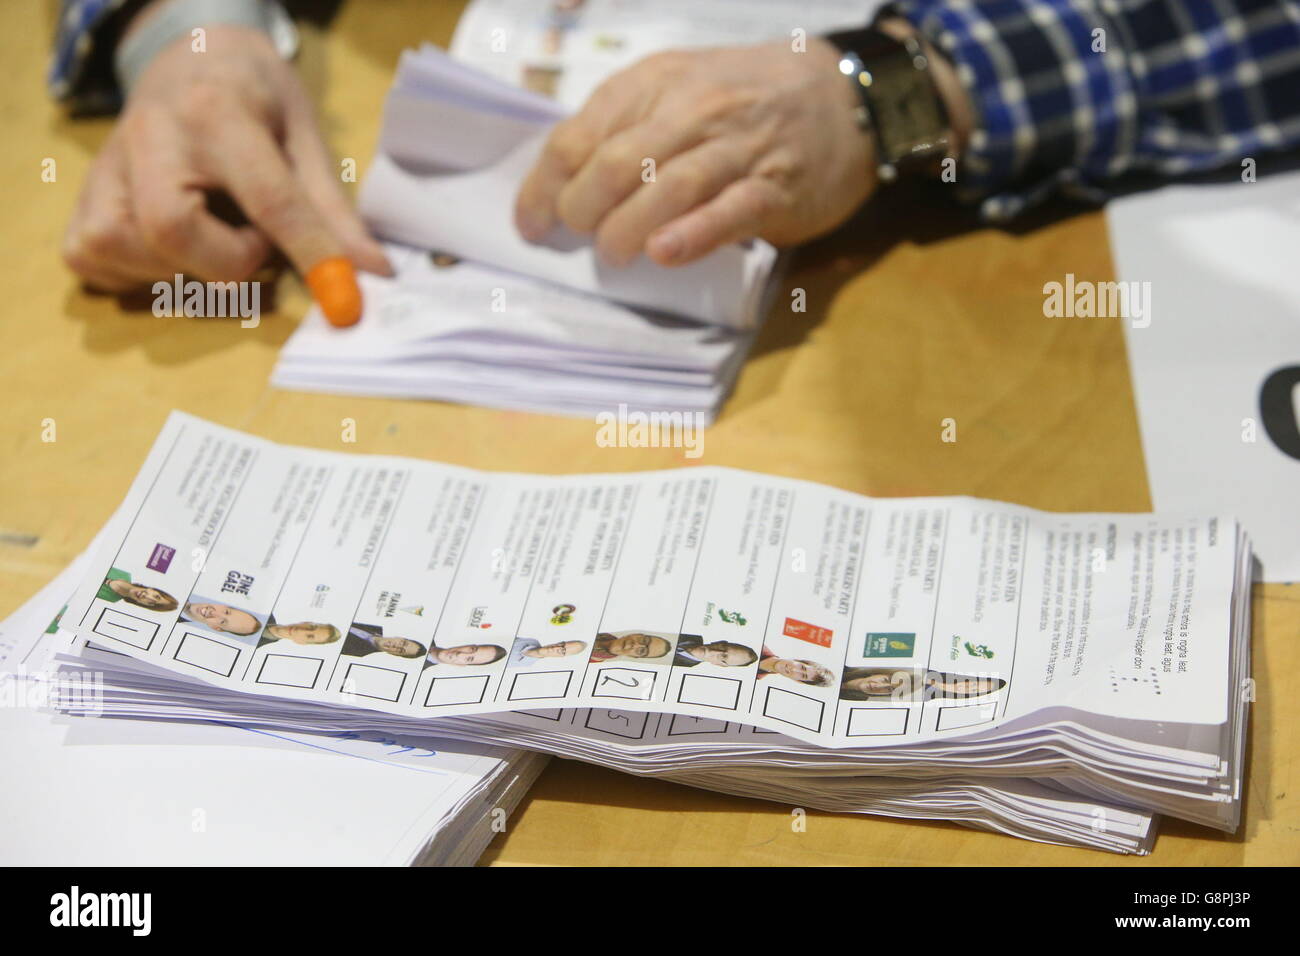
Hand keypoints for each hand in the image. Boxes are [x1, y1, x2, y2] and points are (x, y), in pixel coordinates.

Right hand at [63, 22, 390, 291]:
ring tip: (211, 240)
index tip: (343, 303)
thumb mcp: (305, 139)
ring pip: (117, 247)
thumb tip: (372, 273)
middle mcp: (152, 136)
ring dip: (176, 270)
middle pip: (170, 228)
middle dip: (224, 262)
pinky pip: (89, 255)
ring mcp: (107, 164)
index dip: (310, 255)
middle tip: (253, 243)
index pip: (268, 199)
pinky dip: (131, 273)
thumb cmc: (255, 100)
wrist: (194, 53)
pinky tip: (169, 254)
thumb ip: (332, 211)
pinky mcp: (83, 192)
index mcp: (219, 114)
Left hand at [514, 38, 873, 267]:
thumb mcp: (680, 88)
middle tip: (583, 237)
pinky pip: (728, 211)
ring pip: (667, 187)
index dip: (545, 186)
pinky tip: (663, 254)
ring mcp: (738, 148)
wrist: (843, 96)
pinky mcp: (776, 188)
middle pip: (615, 164)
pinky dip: (692, 234)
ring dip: (626, 228)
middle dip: (583, 209)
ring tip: (613, 254)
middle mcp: (693, 109)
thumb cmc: (747, 98)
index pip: (580, 135)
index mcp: (656, 82)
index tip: (531, 223)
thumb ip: (628, 125)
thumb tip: (565, 182)